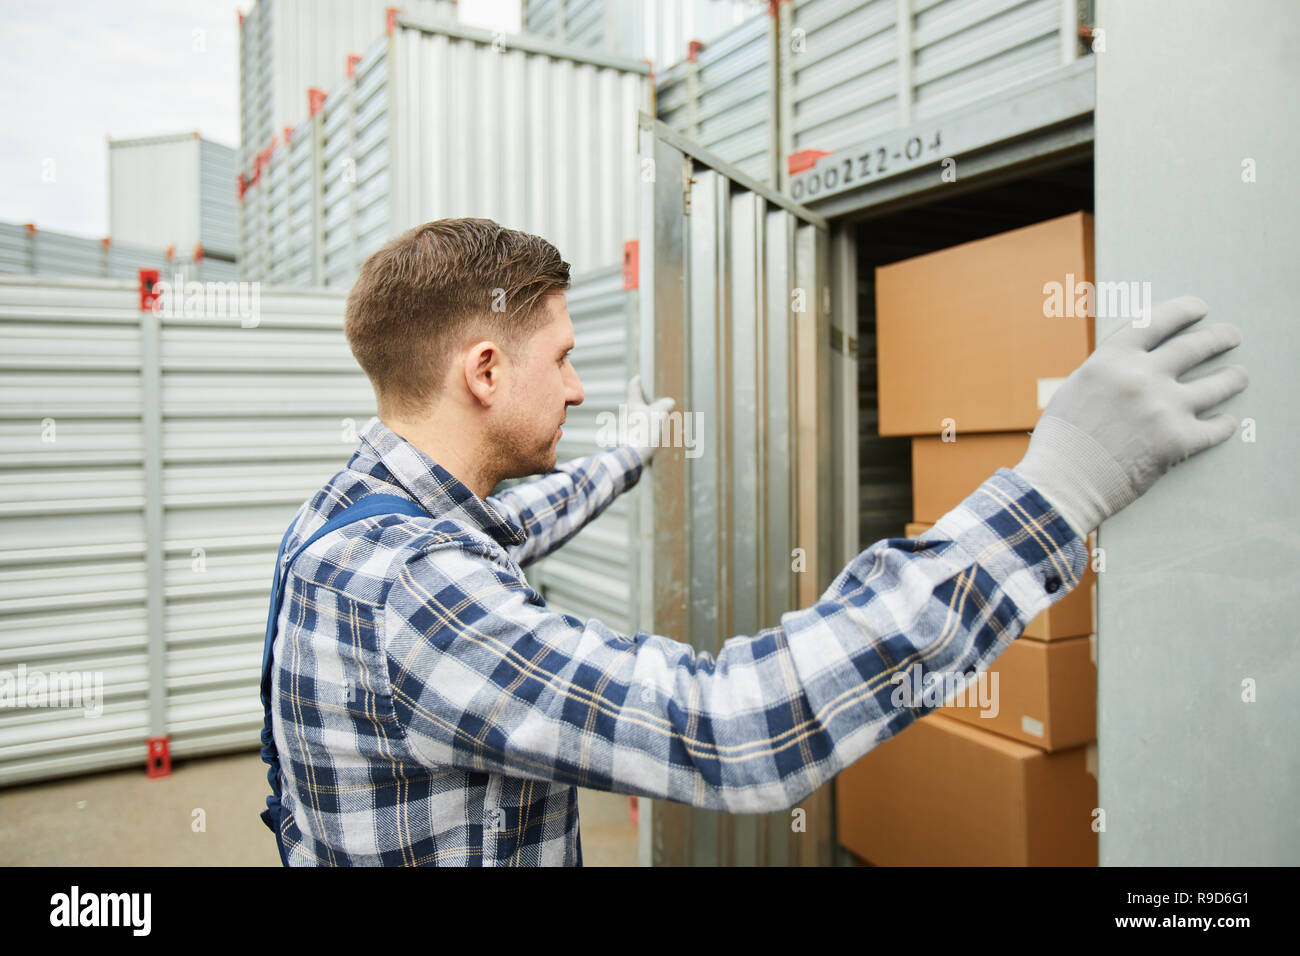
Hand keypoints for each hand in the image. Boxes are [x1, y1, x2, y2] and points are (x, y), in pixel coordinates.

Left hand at [625, 374, 675, 464]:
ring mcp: (630, 427)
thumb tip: (669, 402)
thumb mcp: (658, 414)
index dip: (638, 380)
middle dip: (649, 401)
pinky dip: (651, 428)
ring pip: (642, 417)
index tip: (640, 377)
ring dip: (652, 416)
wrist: (635, 456)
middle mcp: (629, 414)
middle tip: (660, 400)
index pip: (634, 387)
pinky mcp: (633, 438)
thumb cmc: (644, 432)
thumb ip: (664, 405)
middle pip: (638, 403)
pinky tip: (661, 433)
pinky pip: (644, 430)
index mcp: (633, 404)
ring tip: (665, 418)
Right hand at [1013, 296, 1247, 537]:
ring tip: (1239, 376)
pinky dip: (1223, 425)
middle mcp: (1142, 377)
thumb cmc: (1061, 441)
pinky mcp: (1179, 441)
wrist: (1062, 484)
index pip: (1157, 321)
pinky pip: (1215, 428)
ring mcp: (1164, 408)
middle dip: (1219, 338)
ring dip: (1232, 378)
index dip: (1183, 311)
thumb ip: (1106, 372)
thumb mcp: (1075, 389)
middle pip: (1194, 347)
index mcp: (1112, 359)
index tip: (1199, 308)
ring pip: (1217, 384)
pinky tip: (1226, 422)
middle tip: (1231, 336)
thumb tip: (1131, 364)